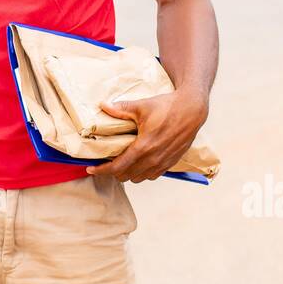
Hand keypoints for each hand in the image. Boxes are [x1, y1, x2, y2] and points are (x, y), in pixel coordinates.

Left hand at [89, 88, 208, 182]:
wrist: (192, 110)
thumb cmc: (167, 107)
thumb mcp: (141, 106)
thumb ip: (121, 109)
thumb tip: (103, 105)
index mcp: (143, 147)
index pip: (117, 167)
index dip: (102, 170)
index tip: (91, 169)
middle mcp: (153, 159)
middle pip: (126, 175)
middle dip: (113, 172)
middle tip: (105, 163)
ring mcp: (163, 162)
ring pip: (139, 178)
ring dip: (128, 173)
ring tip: (122, 164)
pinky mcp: (171, 162)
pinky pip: (152, 175)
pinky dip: (142, 173)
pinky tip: (139, 163)